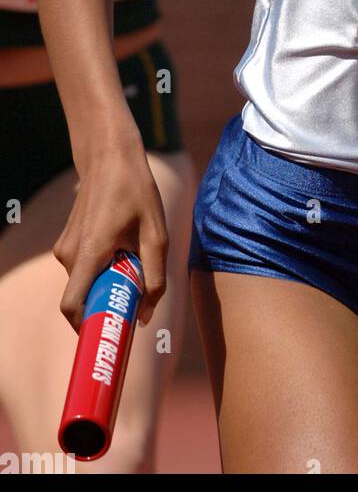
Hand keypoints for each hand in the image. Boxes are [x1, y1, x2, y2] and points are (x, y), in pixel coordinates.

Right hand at [53, 131, 168, 331]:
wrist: (109, 156)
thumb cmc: (135, 191)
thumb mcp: (157, 235)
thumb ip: (154, 278)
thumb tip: (144, 317)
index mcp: (89, 253)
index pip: (71, 306)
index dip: (87, 328)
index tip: (109, 335)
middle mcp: (69, 254)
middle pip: (84, 297)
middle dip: (107, 305)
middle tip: (136, 302)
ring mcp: (65, 248)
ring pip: (86, 282)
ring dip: (108, 283)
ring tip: (135, 262)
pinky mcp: (69, 242)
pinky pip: (85, 269)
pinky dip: (103, 270)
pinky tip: (125, 249)